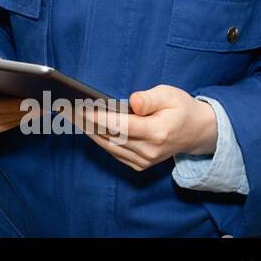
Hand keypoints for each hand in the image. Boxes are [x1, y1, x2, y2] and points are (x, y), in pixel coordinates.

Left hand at [56, 84, 217, 171]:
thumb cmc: (181, 108)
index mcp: (157, 132)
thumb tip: (132, 102)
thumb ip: (150, 99)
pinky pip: (113, 152)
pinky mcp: (140, 165)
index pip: (120, 126)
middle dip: (85, 122)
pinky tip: (85, 126)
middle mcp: (149, 150)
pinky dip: (98, 139)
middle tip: (64, 107)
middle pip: (110, 136)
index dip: (97, 117)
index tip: (78, 108)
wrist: (197, 132)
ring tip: (68, 114)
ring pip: (108, 146)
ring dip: (87, 130)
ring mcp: (144, 160)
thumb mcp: (170, 95)